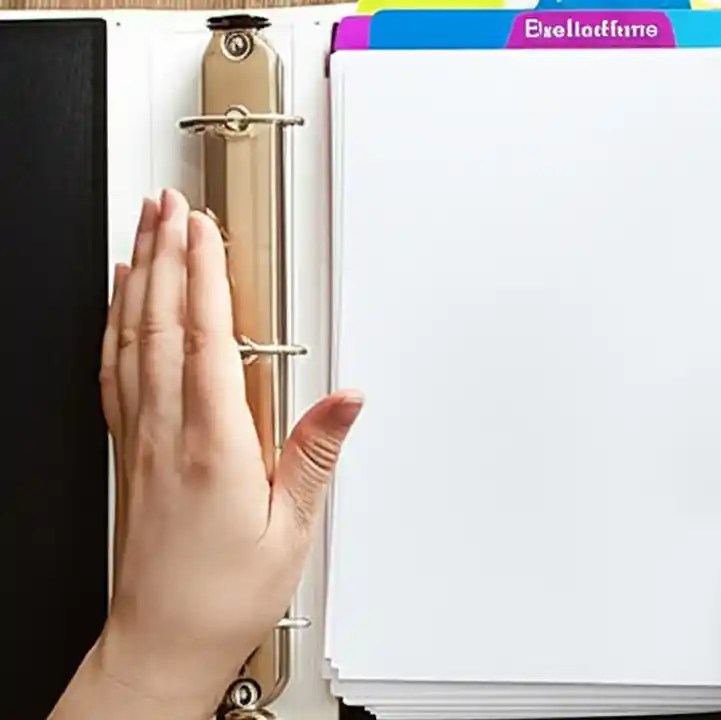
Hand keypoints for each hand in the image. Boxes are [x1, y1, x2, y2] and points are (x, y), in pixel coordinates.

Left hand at [51, 190, 363, 718]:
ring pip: (130, 337)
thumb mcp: (293, 530)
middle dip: (165, 253)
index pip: (204, 337)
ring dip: (138, 275)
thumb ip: (316, 453)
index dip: (203, 274)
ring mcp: (139, 438)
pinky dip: (115, 322)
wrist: (161, 641)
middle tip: (169, 202)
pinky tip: (120, 300)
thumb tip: (347, 397)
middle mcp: (166, 433)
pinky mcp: (127, 450)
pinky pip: (114, 369)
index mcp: (213, 446)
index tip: (204, 227)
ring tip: (144, 228)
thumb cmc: (224, 594)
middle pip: (160, 322)